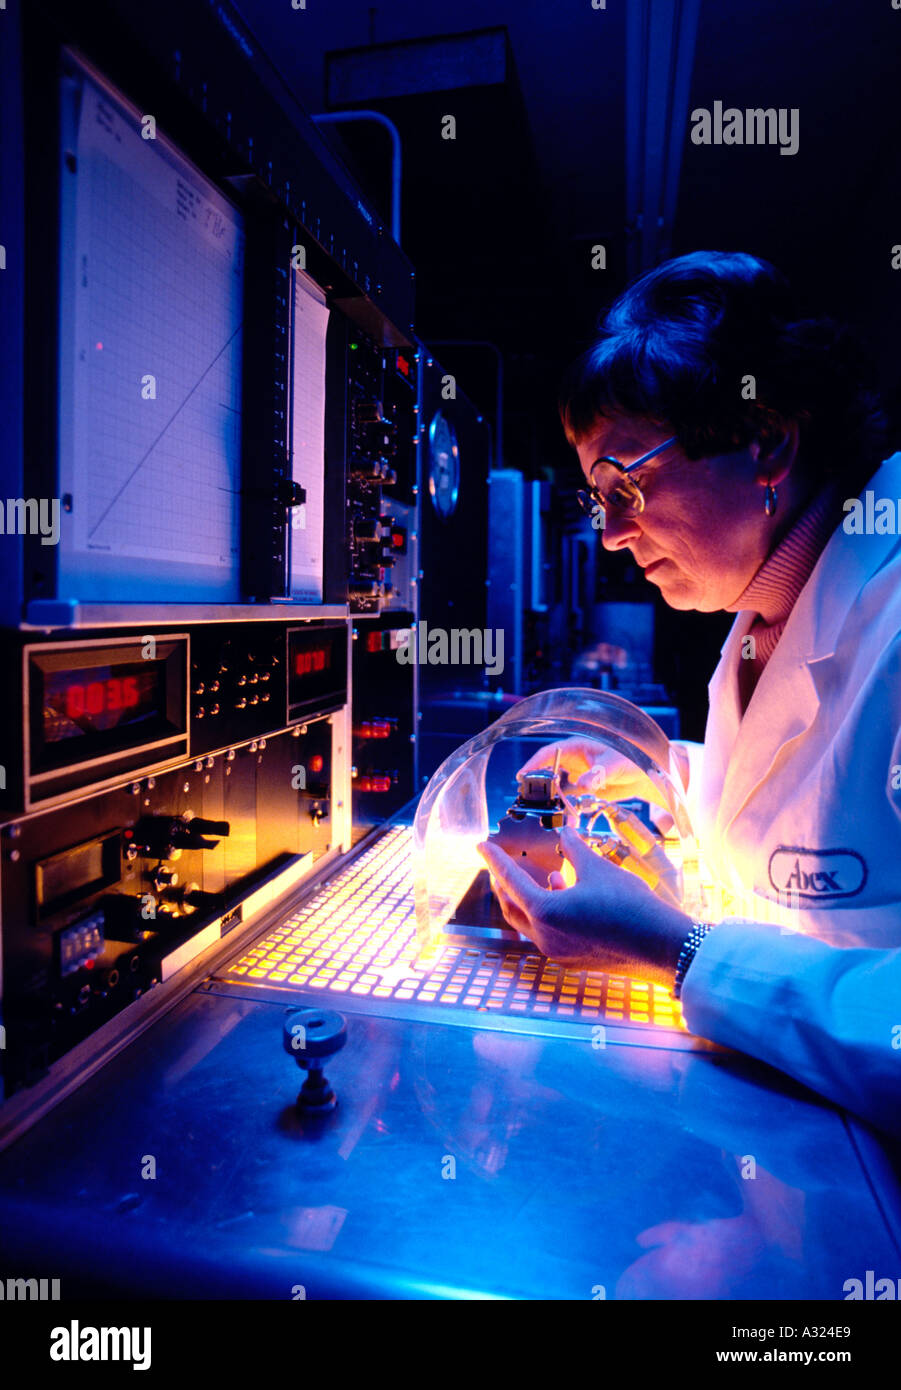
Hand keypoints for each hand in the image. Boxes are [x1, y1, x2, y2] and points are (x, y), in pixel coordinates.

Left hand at [477, 826, 689, 984]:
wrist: (660, 945)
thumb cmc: (629, 905)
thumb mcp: (597, 868)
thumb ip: (574, 849)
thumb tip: (564, 832)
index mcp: (545, 912)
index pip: (510, 880)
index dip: (495, 860)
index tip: (481, 846)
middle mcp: (545, 937)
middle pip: (512, 907)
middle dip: (505, 884)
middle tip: (502, 865)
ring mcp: (558, 952)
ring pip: (530, 923)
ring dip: (529, 899)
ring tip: (546, 877)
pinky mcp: (573, 960)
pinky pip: (549, 934)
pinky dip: (548, 914)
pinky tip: (567, 896)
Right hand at [517, 737, 668, 805]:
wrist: (646, 776)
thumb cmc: (631, 760)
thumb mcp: (615, 764)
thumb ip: (599, 773)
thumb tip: (584, 784)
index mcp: (576, 748)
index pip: (549, 753)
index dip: (533, 764)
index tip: (521, 775)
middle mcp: (573, 762)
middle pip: (547, 771)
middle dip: (538, 784)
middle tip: (528, 798)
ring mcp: (577, 777)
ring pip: (556, 788)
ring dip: (551, 799)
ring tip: (543, 811)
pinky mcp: (583, 792)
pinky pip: (569, 800)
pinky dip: (565, 808)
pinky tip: (564, 818)